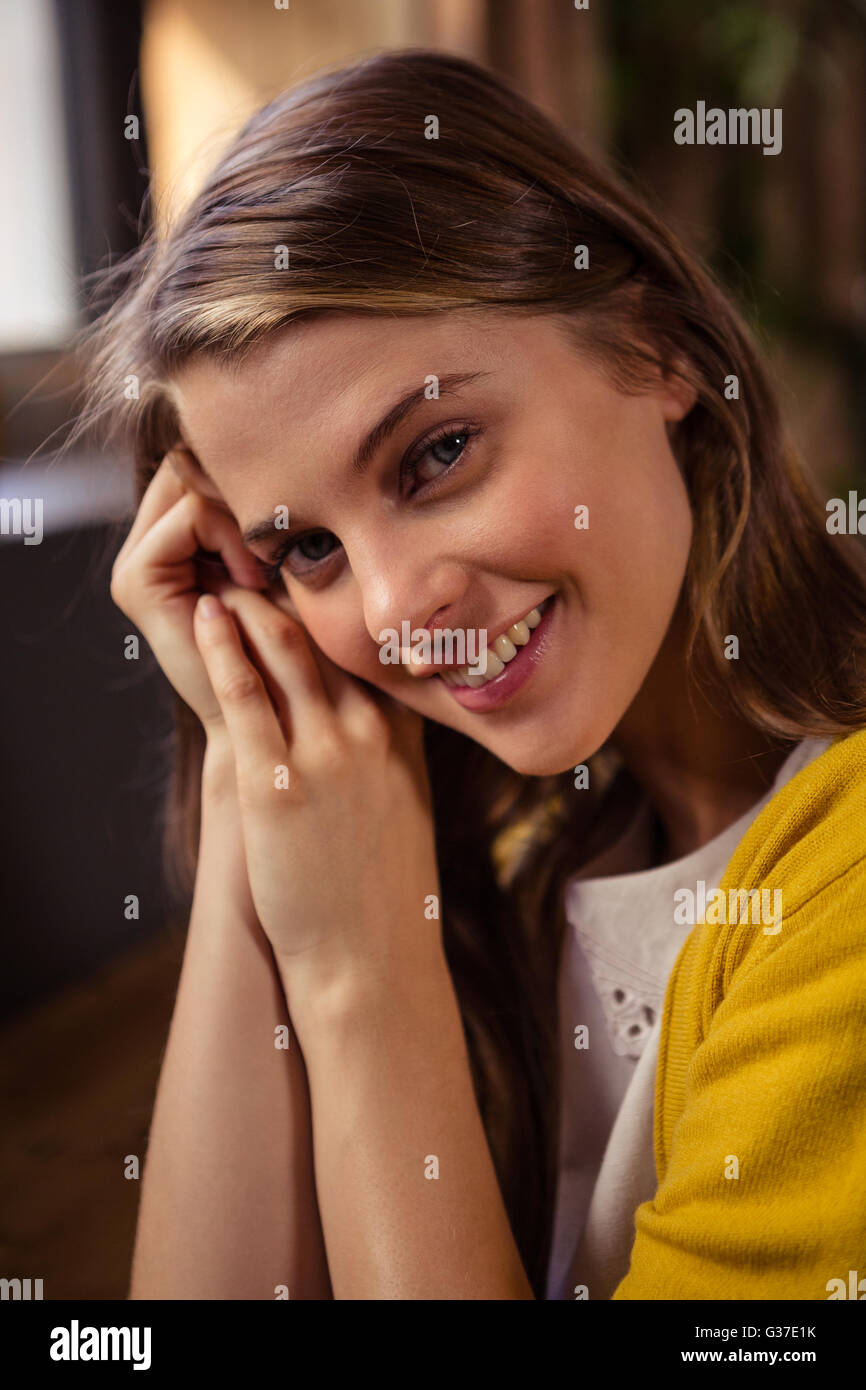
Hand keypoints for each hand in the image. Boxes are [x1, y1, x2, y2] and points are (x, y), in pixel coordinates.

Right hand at [109, 454, 268, 737]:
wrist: (276, 711)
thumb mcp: (284, 561)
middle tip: (273, 543)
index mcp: (178, 537)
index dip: (246, 478)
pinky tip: (249, 579)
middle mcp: (149, 545)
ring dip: (241, 520)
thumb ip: (265, 510)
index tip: (286, 525)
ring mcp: (137, 562)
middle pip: (192, 465)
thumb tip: (284, 434)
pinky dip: (230, 539)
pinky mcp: (136, 580)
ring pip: (193, 484)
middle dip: (240, 492)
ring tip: (261, 572)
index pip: (203, 464)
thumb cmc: (298, 640)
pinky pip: (190, 517)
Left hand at [191, 585, 445, 1016]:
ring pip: (282, 647)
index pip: (370, 639)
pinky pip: (246, 693)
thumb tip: (377, 707)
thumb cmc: (384, 887)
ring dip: (247, 600)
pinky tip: (206, 616)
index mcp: (404, 731)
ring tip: (220, 568)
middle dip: (285, 581)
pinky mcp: (275, 782)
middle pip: (324, 629)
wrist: (371, 957)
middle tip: (252, 545)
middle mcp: (370, 731)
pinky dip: (222, 647)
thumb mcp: (409, 799)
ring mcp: (326, 753)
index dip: (337, 594)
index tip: (312, 561)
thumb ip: (395, 743)